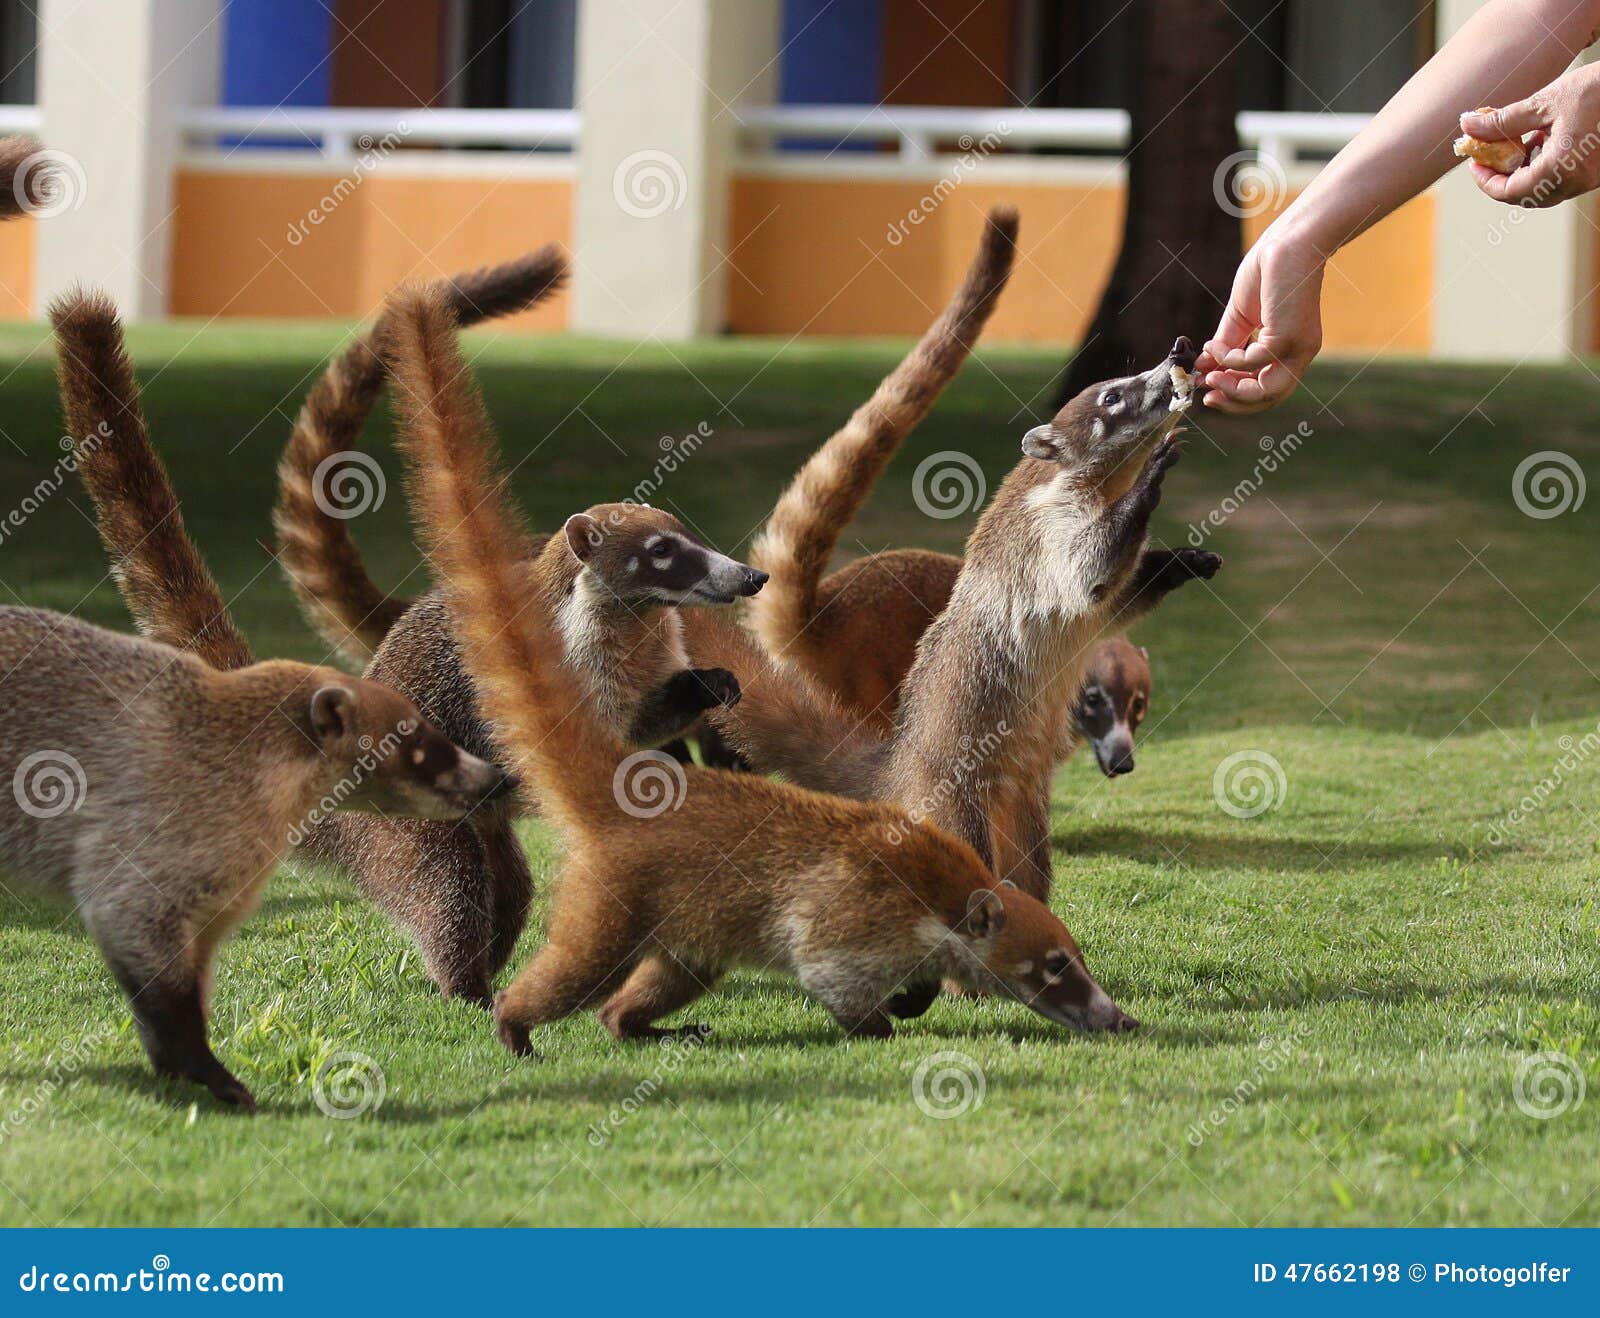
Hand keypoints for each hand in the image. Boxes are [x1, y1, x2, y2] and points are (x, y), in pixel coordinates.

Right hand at [1197, 233, 1324, 413]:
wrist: (1287, 244)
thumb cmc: (1268, 272)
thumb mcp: (1241, 317)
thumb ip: (1227, 344)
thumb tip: (1203, 367)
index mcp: (1290, 350)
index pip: (1267, 389)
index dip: (1237, 395)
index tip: (1208, 390)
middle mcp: (1299, 354)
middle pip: (1269, 399)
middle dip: (1233, 401)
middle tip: (1206, 395)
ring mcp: (1296, 348)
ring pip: (1267, 392)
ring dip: (1233, 390)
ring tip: (1209, 377)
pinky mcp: (1288, 337)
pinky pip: (1252, 362)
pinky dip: (1228, 359)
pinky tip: (1213, 346)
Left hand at [1461, 63, 1599, 206]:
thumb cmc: (1599, 88)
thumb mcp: (1546, 102)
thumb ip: (1504, 121)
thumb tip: (1466, 125)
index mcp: (1561, 168)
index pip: (1509, 193)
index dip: (1485, 181)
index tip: (1474, 161)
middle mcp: (1577, 181)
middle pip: (1525, 196)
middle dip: (1502, 178)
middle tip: (1489, 155)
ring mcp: (1590, 179)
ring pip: (1544, 190)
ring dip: (1523, 172)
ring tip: (1517, 141)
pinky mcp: (1597, 171)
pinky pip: (1562, 179)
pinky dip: (1544, 166)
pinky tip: (1542, 138)